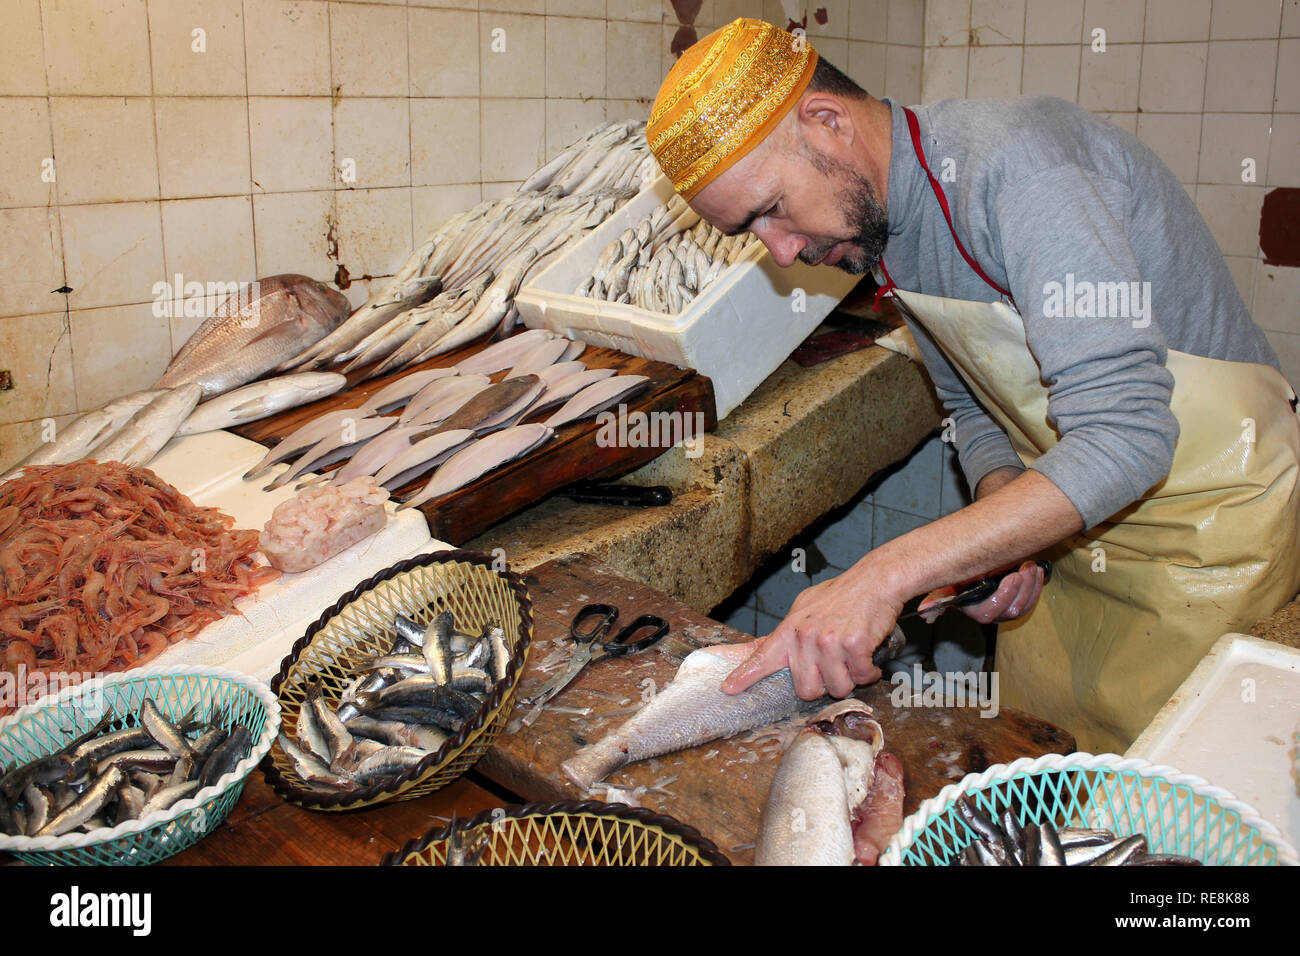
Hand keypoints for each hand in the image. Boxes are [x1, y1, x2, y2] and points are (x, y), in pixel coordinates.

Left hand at [721, 564, 903, 699]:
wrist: (875, 579)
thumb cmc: (842, 595)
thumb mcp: (804, 608)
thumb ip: (786, 633)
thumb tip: (760, 649)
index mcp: (790, 628)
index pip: (762, 656)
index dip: (745, 676)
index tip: (729, 688)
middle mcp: (805, 636)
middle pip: (807, 689)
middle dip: (824, 685)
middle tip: (834, 666)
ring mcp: (829, 640)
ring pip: (837, 687)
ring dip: (850, 678)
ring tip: (852, 657)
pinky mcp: (854, 644)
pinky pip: (861, 677)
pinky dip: (868, 672)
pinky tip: (868, 656)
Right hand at [919, 560, 1044, 624]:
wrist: (984, 561)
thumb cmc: (965, 567)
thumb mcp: (952, 578)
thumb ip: (940, 593)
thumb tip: (924, 609)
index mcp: (971, 606)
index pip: (986, 613)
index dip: (1002, 598)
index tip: (1011, 578)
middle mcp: (988, 612)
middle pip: (1008, 611)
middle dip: (1020, 590)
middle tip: (1023, 570)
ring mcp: (1004, 610)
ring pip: (1021, 607)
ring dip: (1030, 587)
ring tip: (1029, 567)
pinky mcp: (1018, 604)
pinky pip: (1030, 602)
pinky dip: (1036, 586)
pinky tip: (1035, 572)